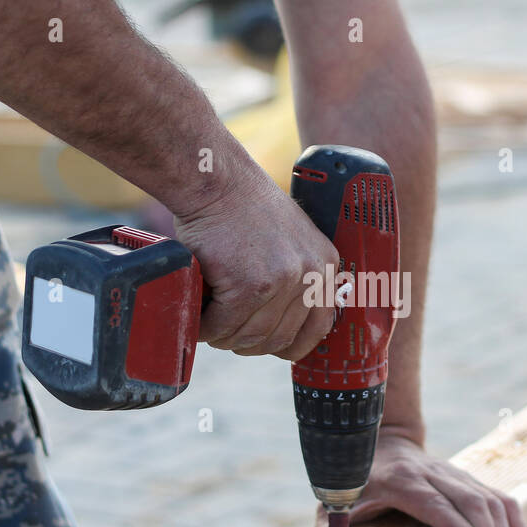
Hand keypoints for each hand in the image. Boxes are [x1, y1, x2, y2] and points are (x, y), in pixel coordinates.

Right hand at [175, 171, 338, 360]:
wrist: (217, 182)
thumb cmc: (243, 207)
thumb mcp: (291, 239)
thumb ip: (297, 275)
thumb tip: (284, 323)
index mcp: (326, 265)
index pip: (318, 328)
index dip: (289, 344)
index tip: (267, 345)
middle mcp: (311, 275)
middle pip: (280, 338)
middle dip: (249, 342)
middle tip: (226, 331)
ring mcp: (282, 281)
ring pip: (250, 337)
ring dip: (226, 336)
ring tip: (210, 322)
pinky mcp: (249, 286)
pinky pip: (224, 326)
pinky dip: (207, 327)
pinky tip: (200, 314)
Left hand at [309, 431, 526, 526]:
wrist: (380, 439)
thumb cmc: (358, 476)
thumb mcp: (338, 497)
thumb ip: (327, 525)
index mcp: (402, 480)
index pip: (437, 504)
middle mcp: (434, 473)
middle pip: (472, 502)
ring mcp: (456, 474)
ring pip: (492, 500)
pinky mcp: (470, 479)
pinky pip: (503, 500)